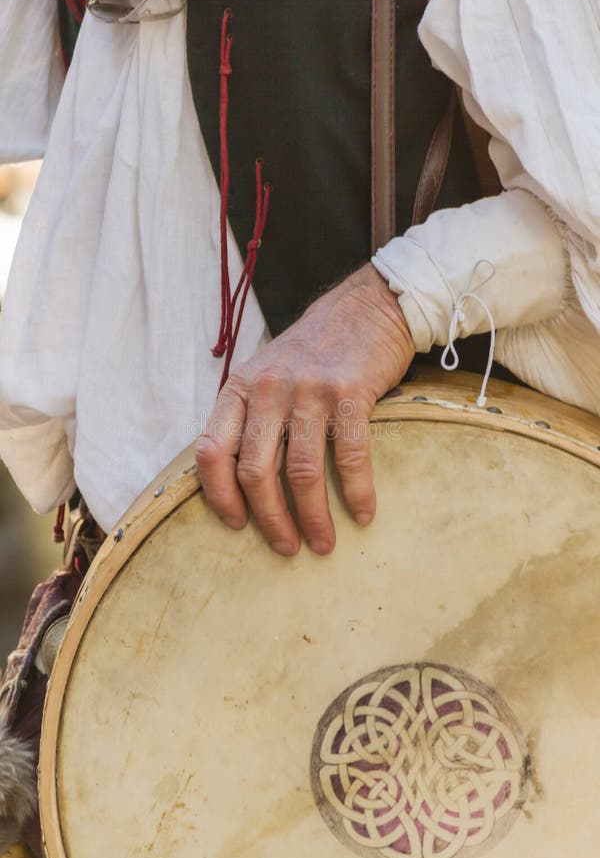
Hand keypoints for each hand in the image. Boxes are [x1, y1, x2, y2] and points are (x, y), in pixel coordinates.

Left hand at [195, 264, 414, 556]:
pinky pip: (349, 455)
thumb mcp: (266, 375)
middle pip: (256, 472)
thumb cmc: (313, 352)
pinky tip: (364, 514)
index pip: (212, 451)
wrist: (365, 309)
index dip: (219, 495)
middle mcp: (268, 390)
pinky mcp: (350, 393)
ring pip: (301, 472)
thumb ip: (251, 418)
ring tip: (323, 544)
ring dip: (313, 518)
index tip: (236, 524)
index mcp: (240, 389)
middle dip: (269, 521)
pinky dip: (357, 492)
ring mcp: (309, 391)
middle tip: (286, 548)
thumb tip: (241, 482)